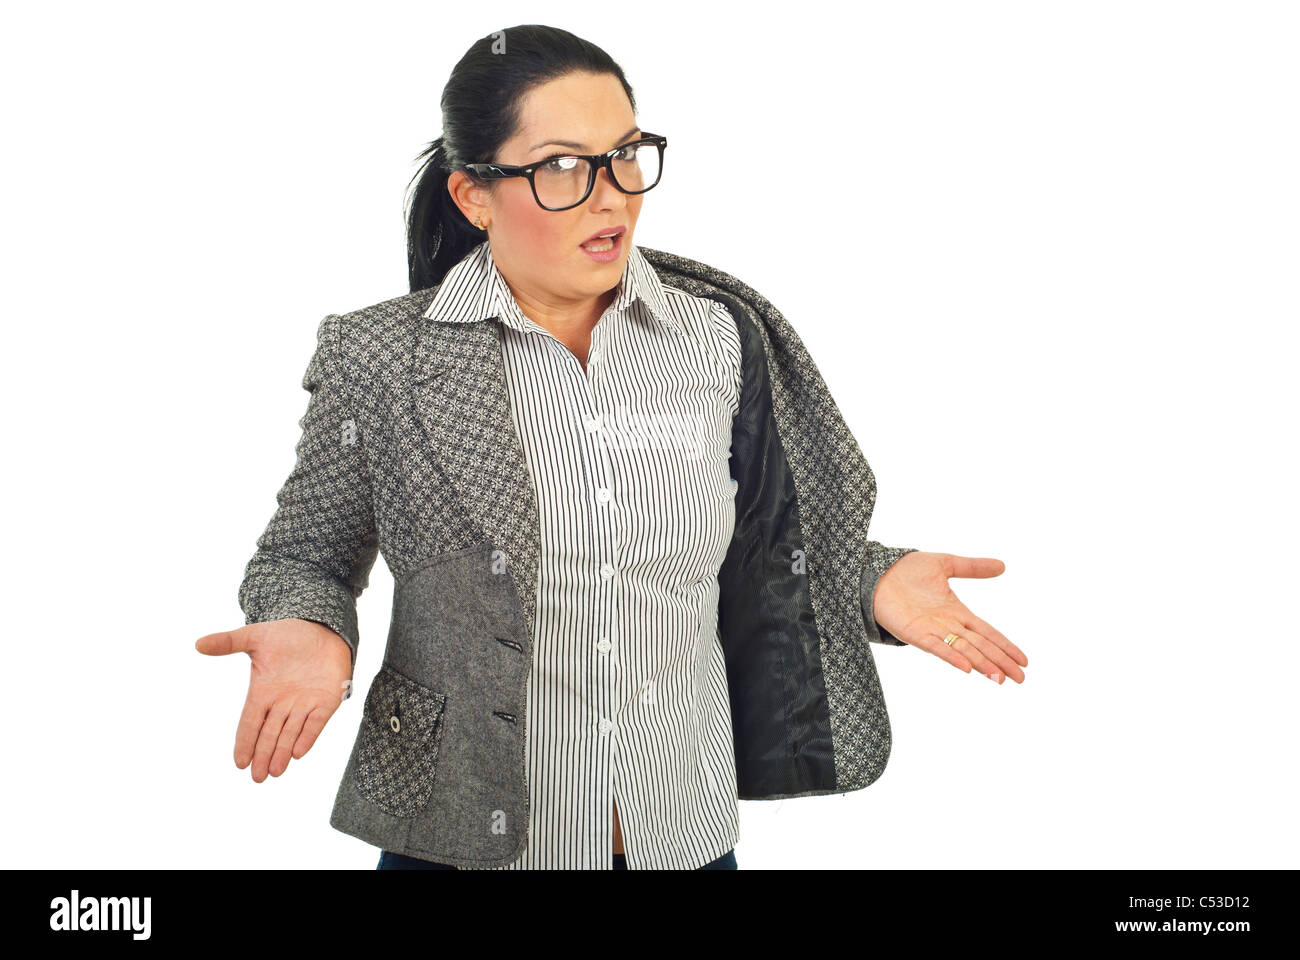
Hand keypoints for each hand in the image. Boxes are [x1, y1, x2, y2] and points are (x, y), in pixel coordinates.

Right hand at [195, 619, 353, 780]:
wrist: (322, 629)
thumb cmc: (287, 635)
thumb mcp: (256, 637)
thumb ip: (229, 642)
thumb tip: (198, 644)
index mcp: (263, 692)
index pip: (250, 722)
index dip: (245, 741)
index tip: (238, 762)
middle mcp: (282, 703)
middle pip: (270, 734)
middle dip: (263, 755)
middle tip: (257, 777)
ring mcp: (304, 704)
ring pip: (291, 733)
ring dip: (283, 752)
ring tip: (275, 771)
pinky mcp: (327, 701)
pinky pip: (316, 723)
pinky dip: (308, 736)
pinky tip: (299, 752)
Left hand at [872, 552, 1026, 683]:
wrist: (875, 572)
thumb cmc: (905, 570)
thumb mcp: (945, 564)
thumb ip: (972, 567)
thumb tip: (1002, 566)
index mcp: (956, 612)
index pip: (987, 632)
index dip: (1005, 645)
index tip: (1023, 661)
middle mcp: (947, 625)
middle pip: (980, 646)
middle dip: (1000, 661)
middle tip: (1020, 678)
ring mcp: (931, 630)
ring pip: (963, 650)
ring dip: (982, 664)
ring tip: (1000, 678)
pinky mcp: (913, 632)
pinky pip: (936, 647)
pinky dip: (952, 656)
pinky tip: (967, 667)